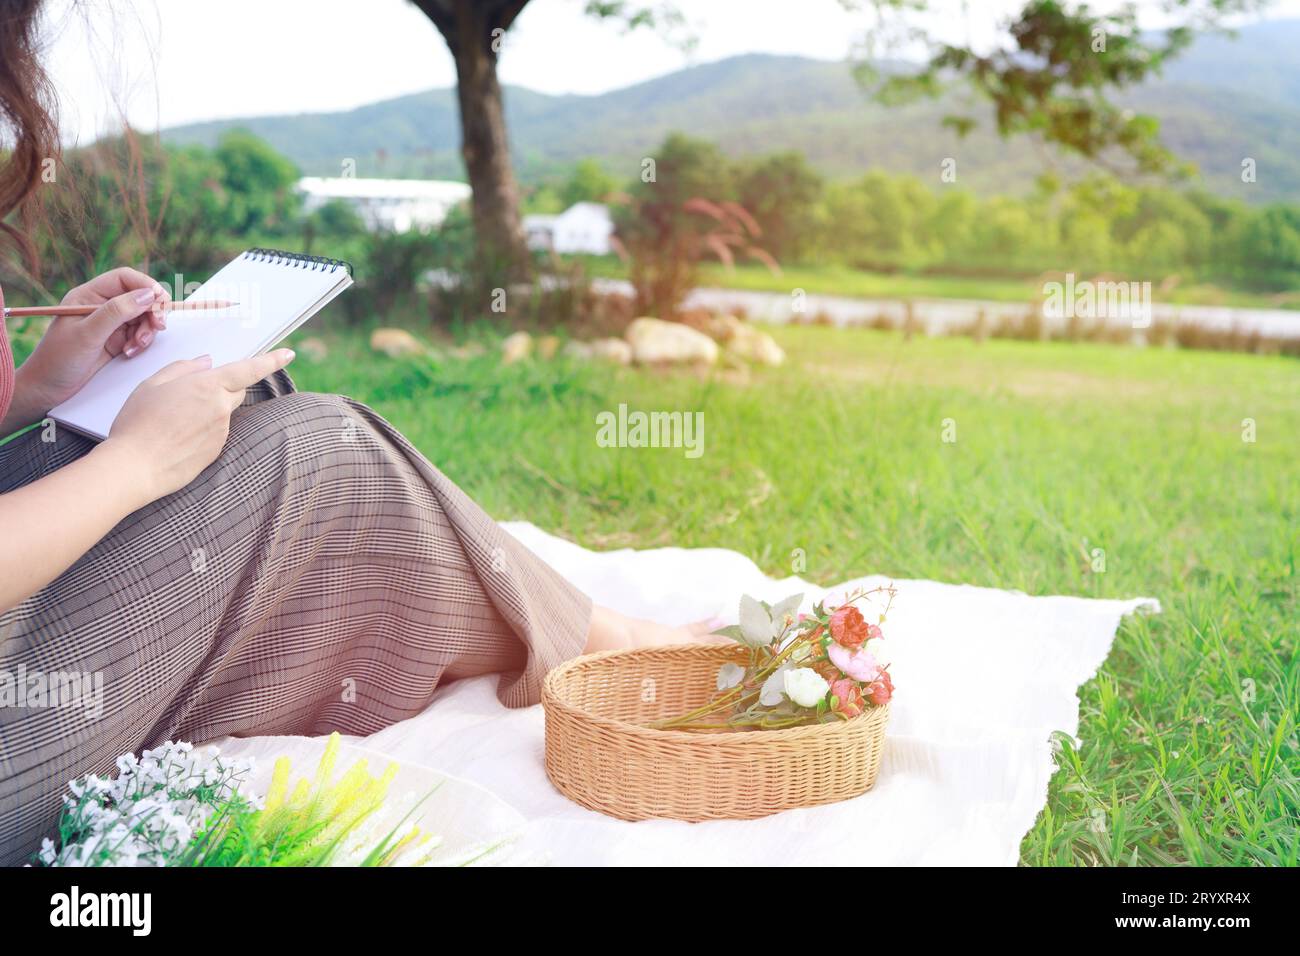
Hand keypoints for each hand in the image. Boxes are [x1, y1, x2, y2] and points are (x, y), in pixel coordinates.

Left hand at [16, 267, 168, 412]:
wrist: (48, 388)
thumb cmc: (59, 359)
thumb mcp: (88, 334)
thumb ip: (117, 312)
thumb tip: (148, 295)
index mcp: (88, 295)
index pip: (124, 278)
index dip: (146, 285)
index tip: (161, 300)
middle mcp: (100, 306)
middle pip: (138, 297)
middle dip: (151, 311)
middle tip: (158, 326)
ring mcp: (109, 324)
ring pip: (142, 317)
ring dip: (146, 331)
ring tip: (136, 346)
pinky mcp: (116, 341)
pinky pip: (139, 335)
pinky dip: (140, 343)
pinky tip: (129, 353)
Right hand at [103, 349, 295, 502]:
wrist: (134, 467)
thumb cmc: (137, 423)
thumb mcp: (152, 384)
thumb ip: (183, 369)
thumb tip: (206, 362)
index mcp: (207, 386)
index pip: (249, 369)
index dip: (271, 360)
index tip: (289, 354)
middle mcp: (221, 408)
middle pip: (235, 391)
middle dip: (220, 387)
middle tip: (189, 394)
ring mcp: (221, 432)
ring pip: (222, 413)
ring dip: (207, 411)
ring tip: (172, 421)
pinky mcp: (217, 451)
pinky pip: (215, 433)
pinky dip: (201, 431)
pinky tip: (176, 437)